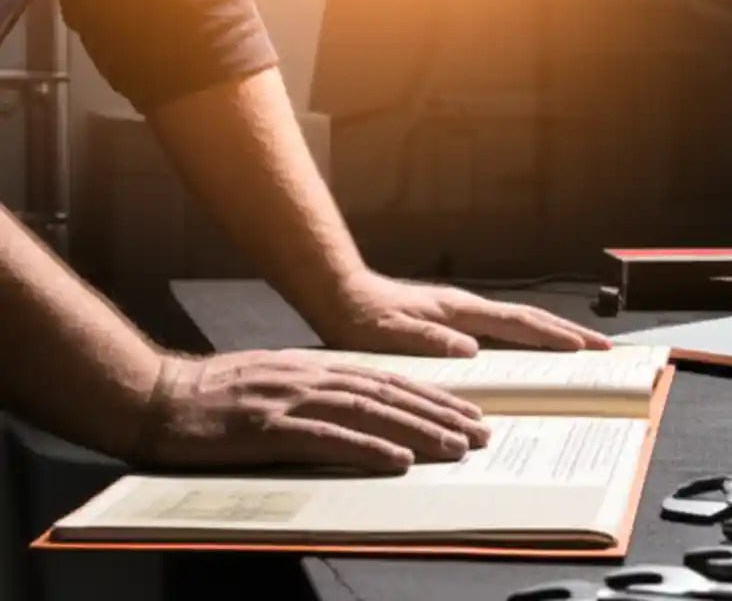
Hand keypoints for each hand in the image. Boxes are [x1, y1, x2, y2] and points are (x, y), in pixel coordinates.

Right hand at [136, 350, 490, 472]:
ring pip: (370, 414)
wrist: (153, 396)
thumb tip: (358, 410)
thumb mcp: (274, 382)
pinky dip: (367, 449)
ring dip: (418, 432)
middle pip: (391, 394)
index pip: (388, 381)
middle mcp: (311, 378)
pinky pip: (327, 439)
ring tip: (455, 447)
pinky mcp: (268, 428)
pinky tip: (398, 461)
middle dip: (441, 414)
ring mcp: (291, 401)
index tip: (468, 412)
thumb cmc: (211, 396)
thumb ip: (315, 392)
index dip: (432, 397)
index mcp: (315, 369)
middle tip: (481, 432)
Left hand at [318, 271, 611, 356]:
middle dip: (568, 334)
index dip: (553, 337)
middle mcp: (469, 309)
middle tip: (603, 349)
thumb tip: (470, 350)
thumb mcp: (391, 335)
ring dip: (553, 334)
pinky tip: (533, 351)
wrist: (342, 296)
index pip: (518, 324)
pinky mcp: (456, 321)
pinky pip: (503, 330)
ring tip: (581, 349)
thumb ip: (429, 342)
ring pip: (520, 323)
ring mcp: (464, 313)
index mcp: (461, 312)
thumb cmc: (363, 318)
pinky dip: (529, 338)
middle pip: (530, 320)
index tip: (585, 348)